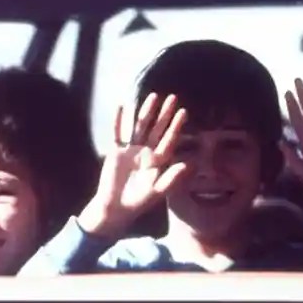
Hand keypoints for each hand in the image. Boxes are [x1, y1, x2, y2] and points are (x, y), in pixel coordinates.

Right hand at [77, 93, 187, 237]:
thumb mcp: (156, 191)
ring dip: (146, 111)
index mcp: (157, 161)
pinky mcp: (116, 151)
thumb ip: (171, 178)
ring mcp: (131, 150)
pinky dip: (119, 120)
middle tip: (173, 98)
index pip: (169, 140)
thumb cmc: (138, 201)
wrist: (115, 206)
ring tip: (153, 96)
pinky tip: (122, 106)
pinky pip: (118, 132)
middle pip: (157, 129)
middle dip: (164, 114)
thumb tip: (188, 165)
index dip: (176, 126)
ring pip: (140, 126)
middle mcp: (146, 152)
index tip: (184, 112)